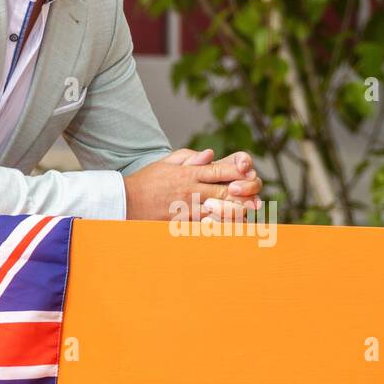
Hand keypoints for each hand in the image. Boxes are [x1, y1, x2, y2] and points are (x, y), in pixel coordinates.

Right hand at [124, 148, 262, 220]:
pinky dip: (217, 227)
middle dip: (242, 196)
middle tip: (257, 201)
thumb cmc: (147, 181)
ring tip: (249, 216)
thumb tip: (210, 154)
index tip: (250, 173)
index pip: (219, 171)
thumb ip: (189, 157)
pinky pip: (202, 226)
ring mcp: (186, 208)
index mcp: (188, 174)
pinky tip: (228, 229)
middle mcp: (190, 191)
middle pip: (223, 192)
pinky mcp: (180, 223)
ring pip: (216, 211)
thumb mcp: (166, 162)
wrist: (125, 201)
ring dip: (234, 213)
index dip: (238, 172)